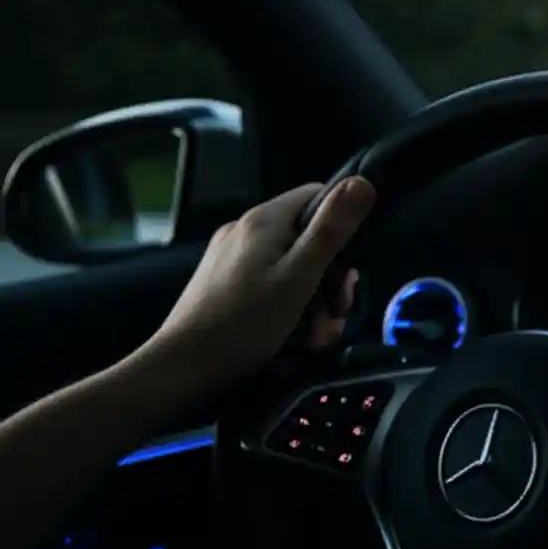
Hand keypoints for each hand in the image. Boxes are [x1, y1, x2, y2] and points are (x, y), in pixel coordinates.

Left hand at [145, 177, 375, 392]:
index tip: (348, 270)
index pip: (318, 197)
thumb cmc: (246, 321)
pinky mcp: (222, 283)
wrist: (183, 367)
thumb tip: (363, 181)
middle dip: (329, 278)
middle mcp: (245, 230)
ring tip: (315, 336)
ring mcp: (230, 257)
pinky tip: (291, 337)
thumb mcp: (299, 277)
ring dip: (313, 300)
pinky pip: (268, 284)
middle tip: (336, 314)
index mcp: (264, 220)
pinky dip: (287, 307)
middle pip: (306, 238)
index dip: (342, 227)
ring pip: (290, 266)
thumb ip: (331, 231)